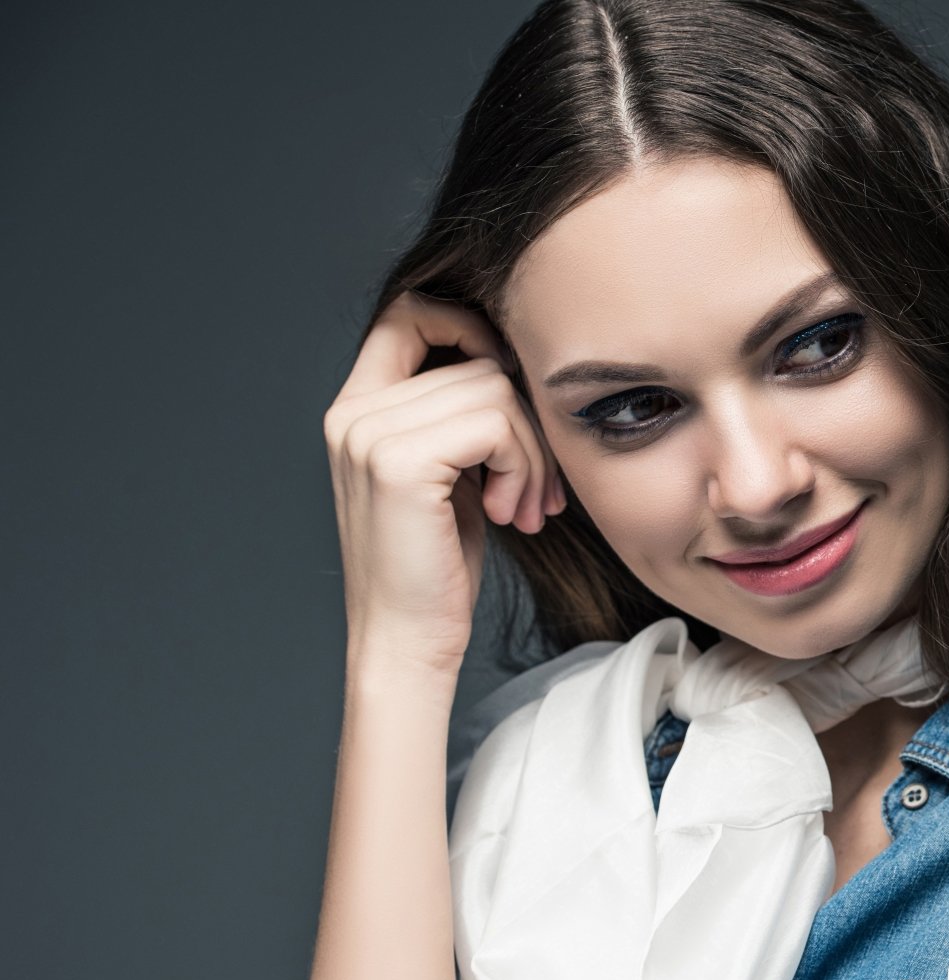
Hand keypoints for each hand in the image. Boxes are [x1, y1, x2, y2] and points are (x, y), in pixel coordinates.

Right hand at [323, 291, 563, 674]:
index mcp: (356, 409)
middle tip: (538, 488)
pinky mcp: (398, 462)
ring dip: (533, 454)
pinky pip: (496, 423)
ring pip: (495, 391)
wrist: (408, 639)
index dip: (472, 330)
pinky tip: (510, 513)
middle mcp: (352, 413)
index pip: (409, 313)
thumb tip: (520, 360)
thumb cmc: (436, 565)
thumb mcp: (448, 474)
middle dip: (527, 423)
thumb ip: (459, 415)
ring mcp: (369, 434)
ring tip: (526, 508)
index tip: (512, 392)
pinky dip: (523, 466)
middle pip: (476, 359)